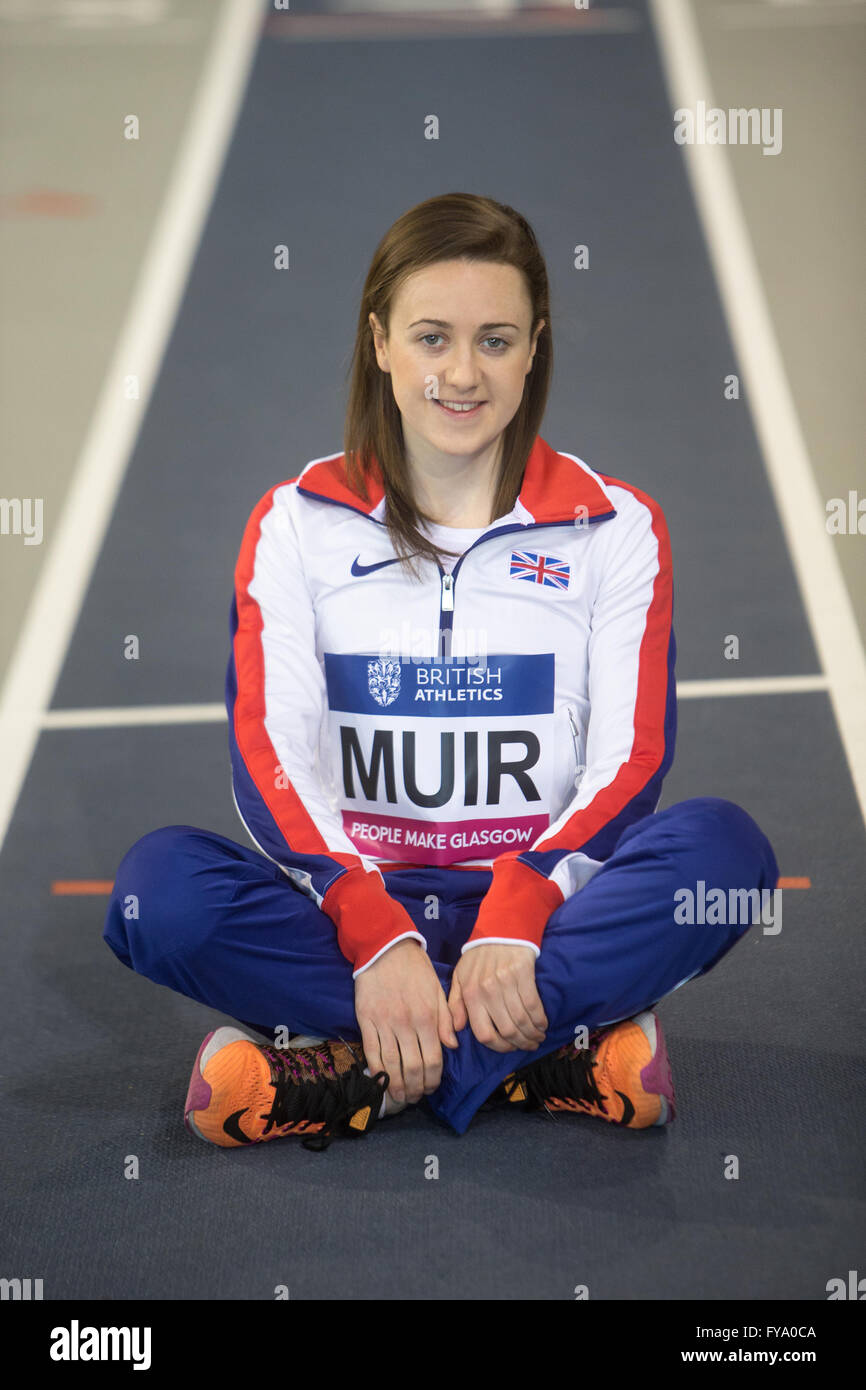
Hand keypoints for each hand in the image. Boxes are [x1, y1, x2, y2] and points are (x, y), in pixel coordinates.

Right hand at [354, 939, 458, 1105]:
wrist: (386, 948)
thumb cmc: (415, 969)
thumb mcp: (438, 991)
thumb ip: (446, 1019)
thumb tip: (452, 1047)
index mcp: (427, 1017)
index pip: (433, 1059)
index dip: (433, 1080)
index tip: (431, 1088)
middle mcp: (406, 1024)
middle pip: (412, 1067)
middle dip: (415, 1088)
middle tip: (415, 1097)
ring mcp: (384, 1023)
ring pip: (391, 1064)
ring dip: (396, 1085)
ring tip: (400, 1096)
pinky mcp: (366, 1020)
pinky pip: (371, 1051)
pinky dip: (376, 1070)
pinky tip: (380, 1080)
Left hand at [448, 943, 547, 1052]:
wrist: (499, 929)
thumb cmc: (478, 957)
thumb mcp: (460, 978)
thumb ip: (455, 1005)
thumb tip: (457, 1031)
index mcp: (471, 995)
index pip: (484, 1034)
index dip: (499, 1047)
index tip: (509, 1048)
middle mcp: (487, 991)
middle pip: (507, 1030)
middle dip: (520, 1043)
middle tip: (528, 1046)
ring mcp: (506, 982)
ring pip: (522, 1021)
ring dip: (532, 1034)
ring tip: (537, 1038)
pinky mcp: (523, 974)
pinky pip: (534, 1006)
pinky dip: (540, 1020)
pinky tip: (542, 1024)